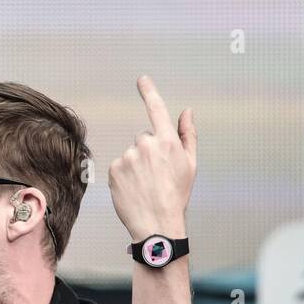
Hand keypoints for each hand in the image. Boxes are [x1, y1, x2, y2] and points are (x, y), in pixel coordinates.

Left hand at [107, 75, 195, 241]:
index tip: (142, 80)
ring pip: (131, 153)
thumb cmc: (176, 195)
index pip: (156, 110)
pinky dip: (124, 175)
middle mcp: (146, 145)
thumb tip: (187, 111)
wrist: (156, 223)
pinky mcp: (114, 169)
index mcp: (167, 142)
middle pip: (143, 138)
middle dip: (148, 152)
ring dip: (136, 165)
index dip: (149, 92)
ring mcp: (128, 156)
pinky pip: (119, 165)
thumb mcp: (190, 165)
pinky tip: (133, 189)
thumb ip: (188, 134)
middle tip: (156, 175)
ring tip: (144, 185)